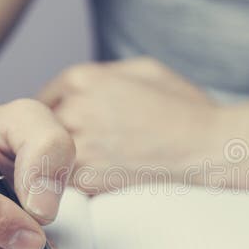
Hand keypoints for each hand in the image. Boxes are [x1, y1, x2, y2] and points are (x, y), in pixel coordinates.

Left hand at [38, 58, 221, 192]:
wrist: (205, 147)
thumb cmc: (183, 107)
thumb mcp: (143, 69)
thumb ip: (103, 74)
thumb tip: (82, 89)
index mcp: (84, 79)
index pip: (47, 96)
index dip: (56, 111)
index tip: (64, 122)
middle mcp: (75, 110)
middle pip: (44, 126)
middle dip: (58, 134)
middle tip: (82, 144)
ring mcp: (79, 147)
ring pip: (51, 155)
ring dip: (64, 159)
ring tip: (96, 160)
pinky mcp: (89, 180)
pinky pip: (68, 179)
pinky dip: (81, 179)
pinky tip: (107, 173)